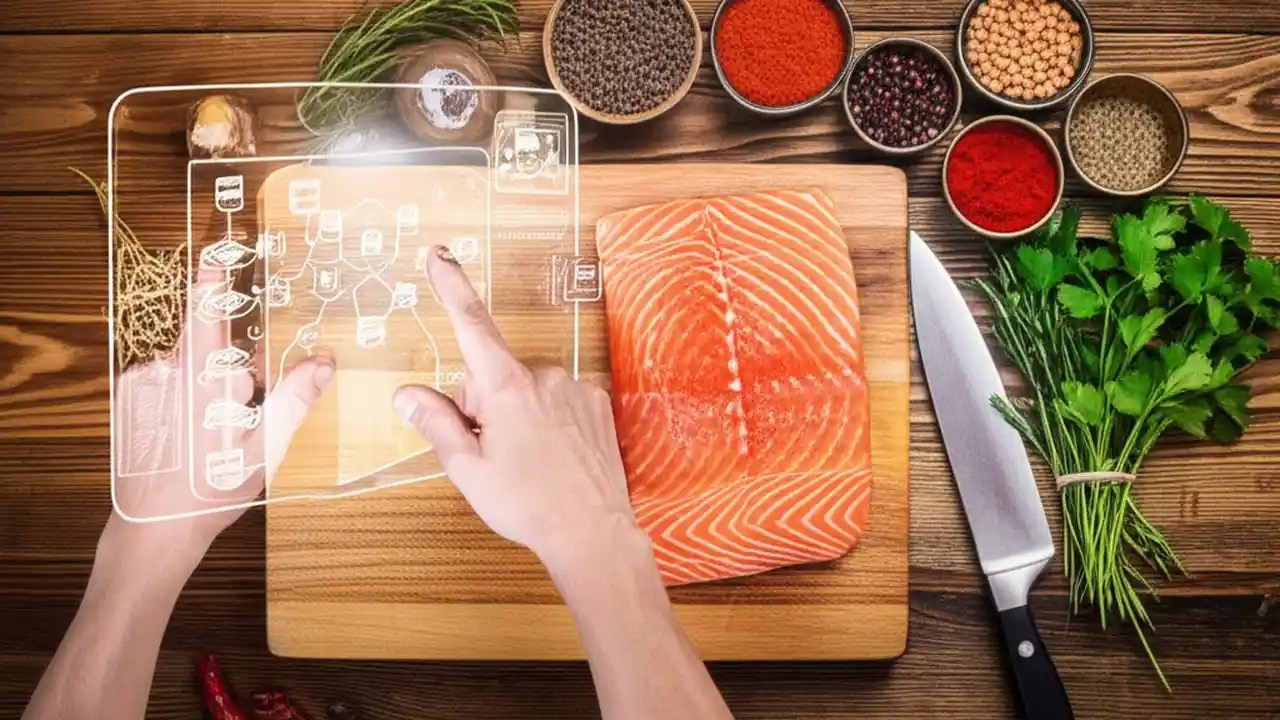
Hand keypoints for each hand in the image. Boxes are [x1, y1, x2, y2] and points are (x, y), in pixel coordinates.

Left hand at [105, 268, 333, 575]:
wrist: (151, 531)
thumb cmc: (209, 491)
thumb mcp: (264, 450)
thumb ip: (293, 401)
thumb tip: (323, 362)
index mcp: (201, 377)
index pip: (206, 308)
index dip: (213, 277)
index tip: (217, 248)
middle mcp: (164, 371)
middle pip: (209, 349)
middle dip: (231, 375)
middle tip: (239, 420)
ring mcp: (141, 385)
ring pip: (189, 369)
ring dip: (207, 391)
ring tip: (212, 438)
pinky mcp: (127, 400)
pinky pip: (166, 384)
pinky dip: (183, 401)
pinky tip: (190, 438)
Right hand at [392, 247, 639, 566]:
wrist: (592, 532)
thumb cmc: (527, 505)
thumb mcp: (468, 468)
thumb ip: (435, 423)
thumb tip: (407, 394)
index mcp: (507, 387)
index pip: (471, 325)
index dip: (452, 286)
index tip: (439, 254)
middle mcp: (544, 377)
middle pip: (491, 377)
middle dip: (481, 407)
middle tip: (491, 454)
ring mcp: (574, 388)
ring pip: (524, 392)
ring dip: (515, 417)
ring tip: (526, 463)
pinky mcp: (595, 404)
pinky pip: (555, 401)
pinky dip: (545, 423)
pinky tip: (551, 458)